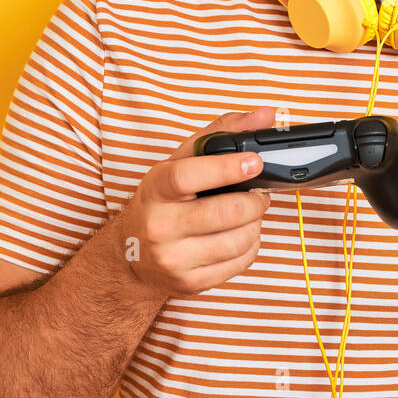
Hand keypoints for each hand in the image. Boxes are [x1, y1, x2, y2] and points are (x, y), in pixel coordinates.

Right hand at [117, 106, 276, 296]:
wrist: (130, 254)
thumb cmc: (163, 200)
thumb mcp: (181, 161)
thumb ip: (223, 133)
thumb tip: (266, 114)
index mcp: (156, 189)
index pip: (188, 175)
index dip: (226, 168)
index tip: (254, 162)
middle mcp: (159, 226)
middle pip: (225, 213)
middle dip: (255, 200)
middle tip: (258, 193)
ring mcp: (173, 258)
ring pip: (239, 240)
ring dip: (255, 223)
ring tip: (248, 214)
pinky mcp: (190, 283)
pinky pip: (241, 262)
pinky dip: (251, 245)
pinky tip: (240, 235)